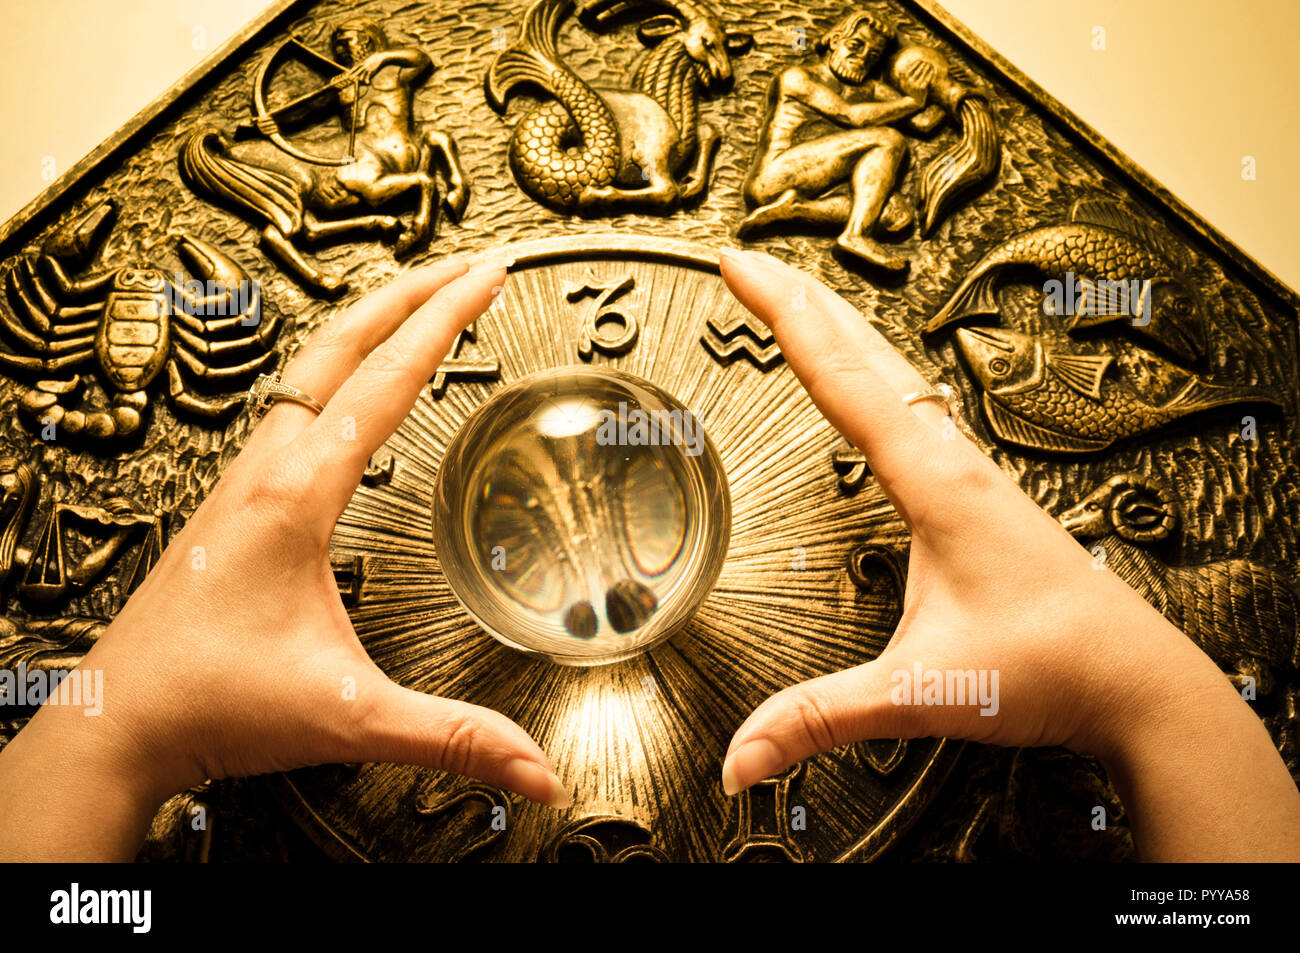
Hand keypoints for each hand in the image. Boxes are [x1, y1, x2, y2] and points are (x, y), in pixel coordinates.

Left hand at [0, 258, 566, 860]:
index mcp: (299, 493)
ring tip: (418, 303)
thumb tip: (535, 767)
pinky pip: (294, 403)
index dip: (446, 319)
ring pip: (309, 365)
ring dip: (369, 322)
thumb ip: (450, 736)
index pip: (387, 378)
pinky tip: (351, 391)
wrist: (118, 723)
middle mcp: (268, 469)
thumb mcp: (350, 715)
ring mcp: (246, 479)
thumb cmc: (211, 701)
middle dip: (410, 290)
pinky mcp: (237, 502)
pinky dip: (338, 367)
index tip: (486, 277)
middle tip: (466, 264)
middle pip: (341, 342)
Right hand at [714, 248, 1299, 859]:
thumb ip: (821, 718)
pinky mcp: (977, 495)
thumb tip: (739, 757)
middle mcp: (953, 460)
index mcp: (934, 480)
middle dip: (802, 297)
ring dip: (841, 328)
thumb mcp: (921, 692)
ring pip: (895, 372)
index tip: (739, 264)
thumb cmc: (1050, 668)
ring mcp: (969, 472)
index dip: (782, 314)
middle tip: (748, 257)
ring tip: (799, 300)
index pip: (842, 376)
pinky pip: (915, 406)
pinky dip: (875, 374)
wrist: (1138, 683)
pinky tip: (875, 387)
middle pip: (867, 352)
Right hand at [898, 60, 936, 106]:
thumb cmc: (909, 91)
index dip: (916, 63)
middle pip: (918, 70)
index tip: (920, 60)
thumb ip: (902, 78)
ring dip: (927, 68)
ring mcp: (916, 85)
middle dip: (923, 65)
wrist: (914, 101)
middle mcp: (910, 81)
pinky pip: (927, 79)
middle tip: (926, 62)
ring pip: (923, 74)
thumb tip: (901, 72)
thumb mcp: (903, 85)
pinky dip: (930, 74)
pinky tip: (932, 71)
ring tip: (930, 64)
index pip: (911, 68)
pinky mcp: (922, 88)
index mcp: (905, 79)